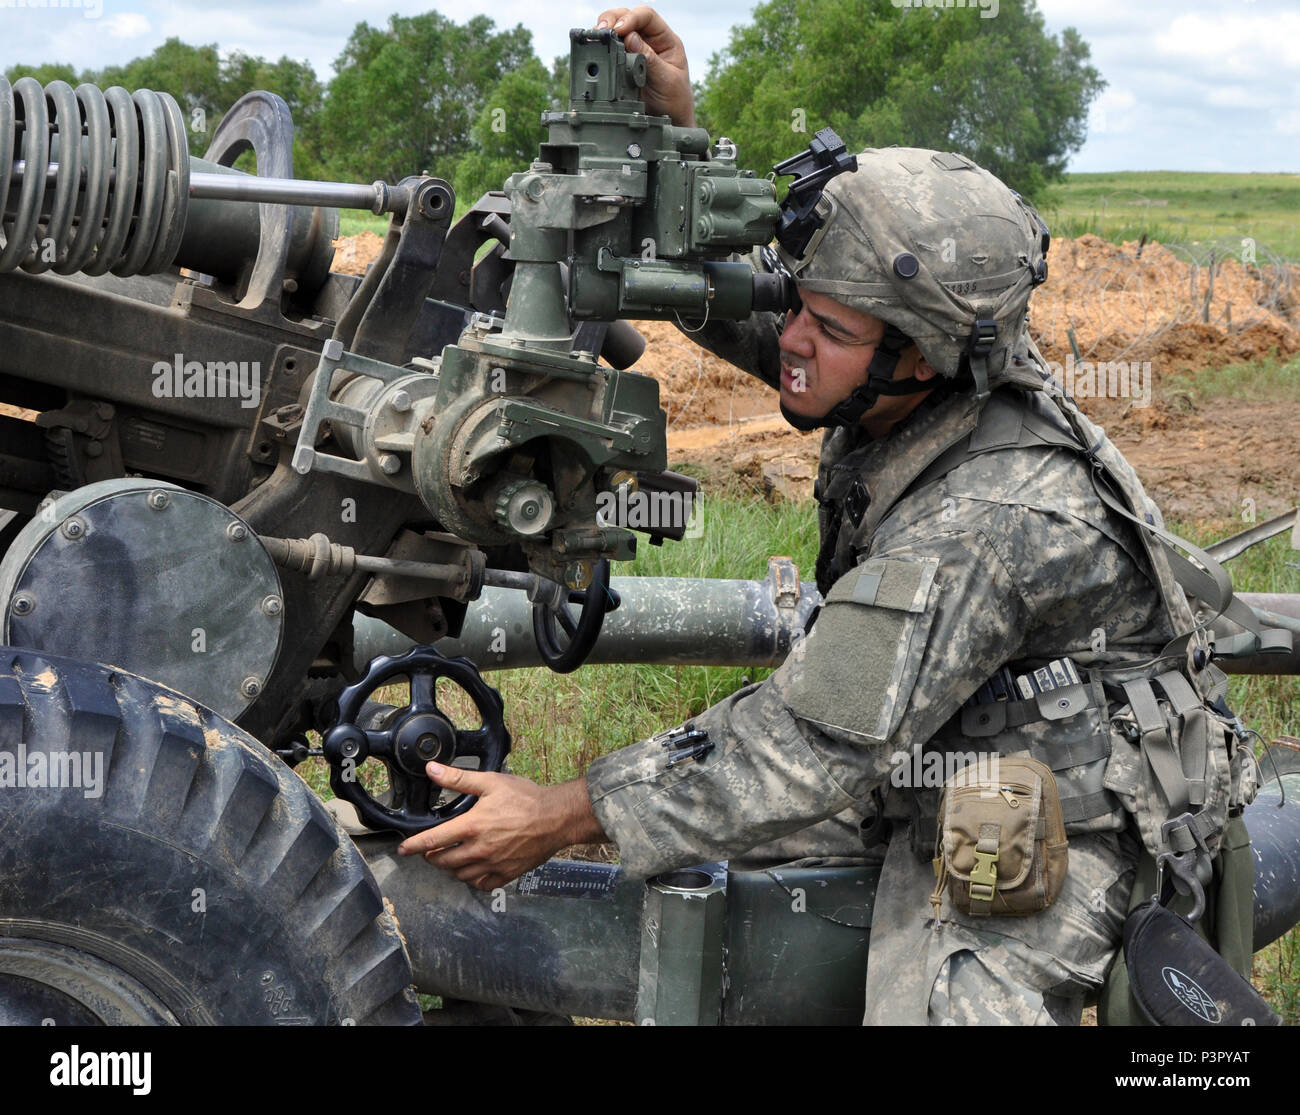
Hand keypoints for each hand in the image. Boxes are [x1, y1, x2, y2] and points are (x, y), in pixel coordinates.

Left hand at [397, 763, 605, 890]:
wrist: (557, 818)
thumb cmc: (526, 798)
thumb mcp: (491, 782)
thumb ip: (459, 778)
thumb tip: (433, 769)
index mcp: (473, 826)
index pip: (433, 840)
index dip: (414, 845)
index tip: (403, 849)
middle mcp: (480, 849)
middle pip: (443, 861)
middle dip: (431, 856)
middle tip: (431, 849)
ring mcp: (493, 865)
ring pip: (460, 875)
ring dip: (450, 868)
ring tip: (451, 857)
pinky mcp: (506, 874)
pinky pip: (481, 884)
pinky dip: (472, 879)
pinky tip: (472, 869)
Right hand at [595, 6, 695, 126]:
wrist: (670, 121)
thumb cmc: (675, 100)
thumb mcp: (666, 79)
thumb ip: (649, 58)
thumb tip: (630, 37)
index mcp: (665, 39)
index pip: (647, 16)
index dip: (632, 18)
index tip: (620, 30)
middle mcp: (649, 40)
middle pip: (627, 16)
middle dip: (612, 20)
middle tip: (601, 31)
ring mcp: (635, 50)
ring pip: (616, 29)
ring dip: (604, 31)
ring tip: (596, 38)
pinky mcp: (622, 62)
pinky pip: (610, 48)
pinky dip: (601, 46)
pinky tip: (595, 49)